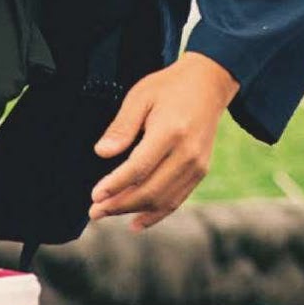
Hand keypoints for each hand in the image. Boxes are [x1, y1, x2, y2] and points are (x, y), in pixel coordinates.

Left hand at [88, 52, 240, 232]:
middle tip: (95, 210)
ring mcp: (197, 164)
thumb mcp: (140, 96)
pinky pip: (177, 199)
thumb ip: (122, 126)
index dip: (115, 185)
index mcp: (170, 131)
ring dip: (133, 211)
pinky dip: (156, 214)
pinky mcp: (200, 171)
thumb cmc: (170, 87)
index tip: (95, 195)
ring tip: (108, 213)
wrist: (209, 83)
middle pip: (150, 190)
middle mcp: (187, 152)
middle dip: (119, 204)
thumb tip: (102, 153)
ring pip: (162, 199)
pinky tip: (136, 221)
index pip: (138, 168)